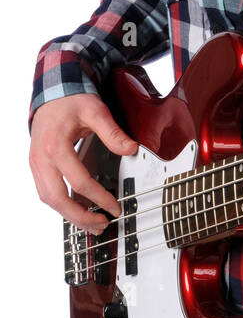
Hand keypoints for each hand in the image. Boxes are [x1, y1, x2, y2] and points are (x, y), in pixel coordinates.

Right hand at [29, 95, 137, 232]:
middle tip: (101, 224)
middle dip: (80, 217)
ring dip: (69, 216)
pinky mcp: (37, 166)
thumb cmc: (70, 101)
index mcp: (56, 146)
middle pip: (57, 199)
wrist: (51, 93)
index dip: (99, 197)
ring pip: (48, 199)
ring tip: (92, 224)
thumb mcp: (95, 110)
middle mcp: (41, 158)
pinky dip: (60, 205)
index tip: (114, 207)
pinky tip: (77, 210)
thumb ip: (112, 132)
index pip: (79, 181)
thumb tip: (131, 149)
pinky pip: (45, 192)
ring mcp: (36, 164)